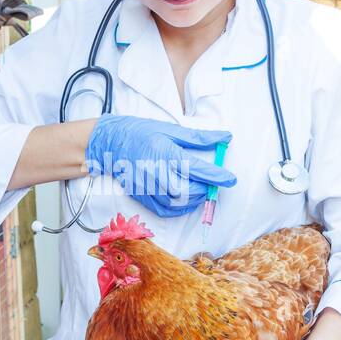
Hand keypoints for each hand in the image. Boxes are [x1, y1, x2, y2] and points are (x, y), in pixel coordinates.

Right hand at [84, 115, 235, 217]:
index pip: (197, 168)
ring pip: (176, 202)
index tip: (230, 179)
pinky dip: (178, 209)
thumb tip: (223, 137)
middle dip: (203, 190)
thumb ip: (198, 137)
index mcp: (165, 152)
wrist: (110, 142)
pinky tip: (186, 202)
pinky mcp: (141, 195)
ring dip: (193, 200)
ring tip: (200, 191)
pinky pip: (163, 209)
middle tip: (211, 184)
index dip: (216, 176)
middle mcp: (155, 171)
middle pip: (186, 190)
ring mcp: (146, 186)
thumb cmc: (140, 132)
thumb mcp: (170, 129)